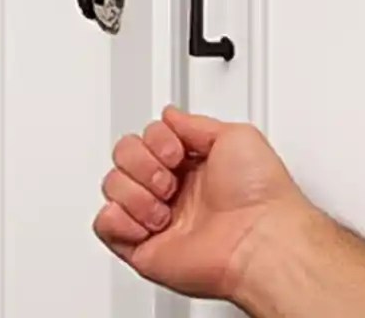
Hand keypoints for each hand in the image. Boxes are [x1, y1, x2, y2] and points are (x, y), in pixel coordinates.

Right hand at [93, 106, 313, 300]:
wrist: (259, 240)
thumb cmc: (258, 196)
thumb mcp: (237, 136)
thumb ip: (194, 122)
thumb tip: (170, 116)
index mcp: (190, 168)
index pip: (144, 139)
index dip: (154, 140)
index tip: (175, 151)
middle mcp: (171, 193)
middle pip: (123, 158)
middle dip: (142, 164)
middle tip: (168, 180)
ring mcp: (155, 220)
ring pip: (112, 187)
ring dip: (135, 193)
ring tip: (163, 208)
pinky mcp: (142, 248)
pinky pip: (105, 225)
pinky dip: (118, 218)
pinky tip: (147, 221)